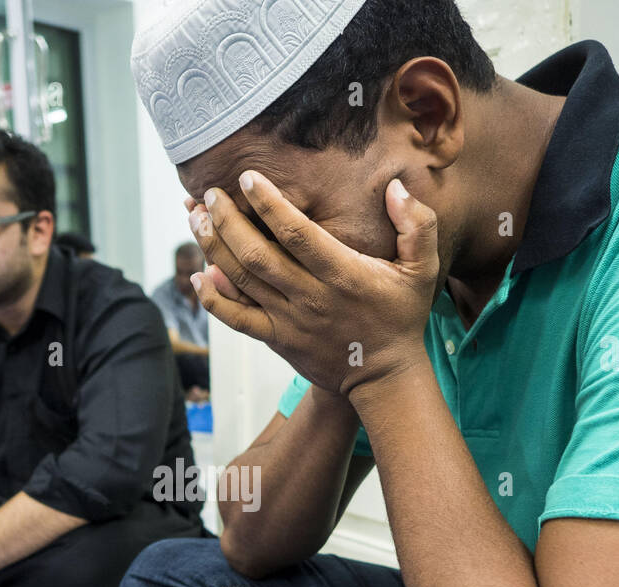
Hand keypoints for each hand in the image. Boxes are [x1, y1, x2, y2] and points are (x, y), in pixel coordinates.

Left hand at [188, 171, 438, 396]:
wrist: (383, 376)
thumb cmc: (401, 316)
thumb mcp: (424, 269)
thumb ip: (417, 225)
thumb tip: (396, 188)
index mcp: (343, 274)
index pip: (297, 234)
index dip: (269, 204)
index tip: (248, 177)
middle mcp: (311, 297)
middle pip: (257, 255)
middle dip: (227, 221)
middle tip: (209, 193)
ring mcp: (289, 321)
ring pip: (241, 281)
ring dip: (213, 249)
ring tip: (194, 219)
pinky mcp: (277, 339)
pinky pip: (237, 319)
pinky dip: (212, 299)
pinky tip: (196, 276)